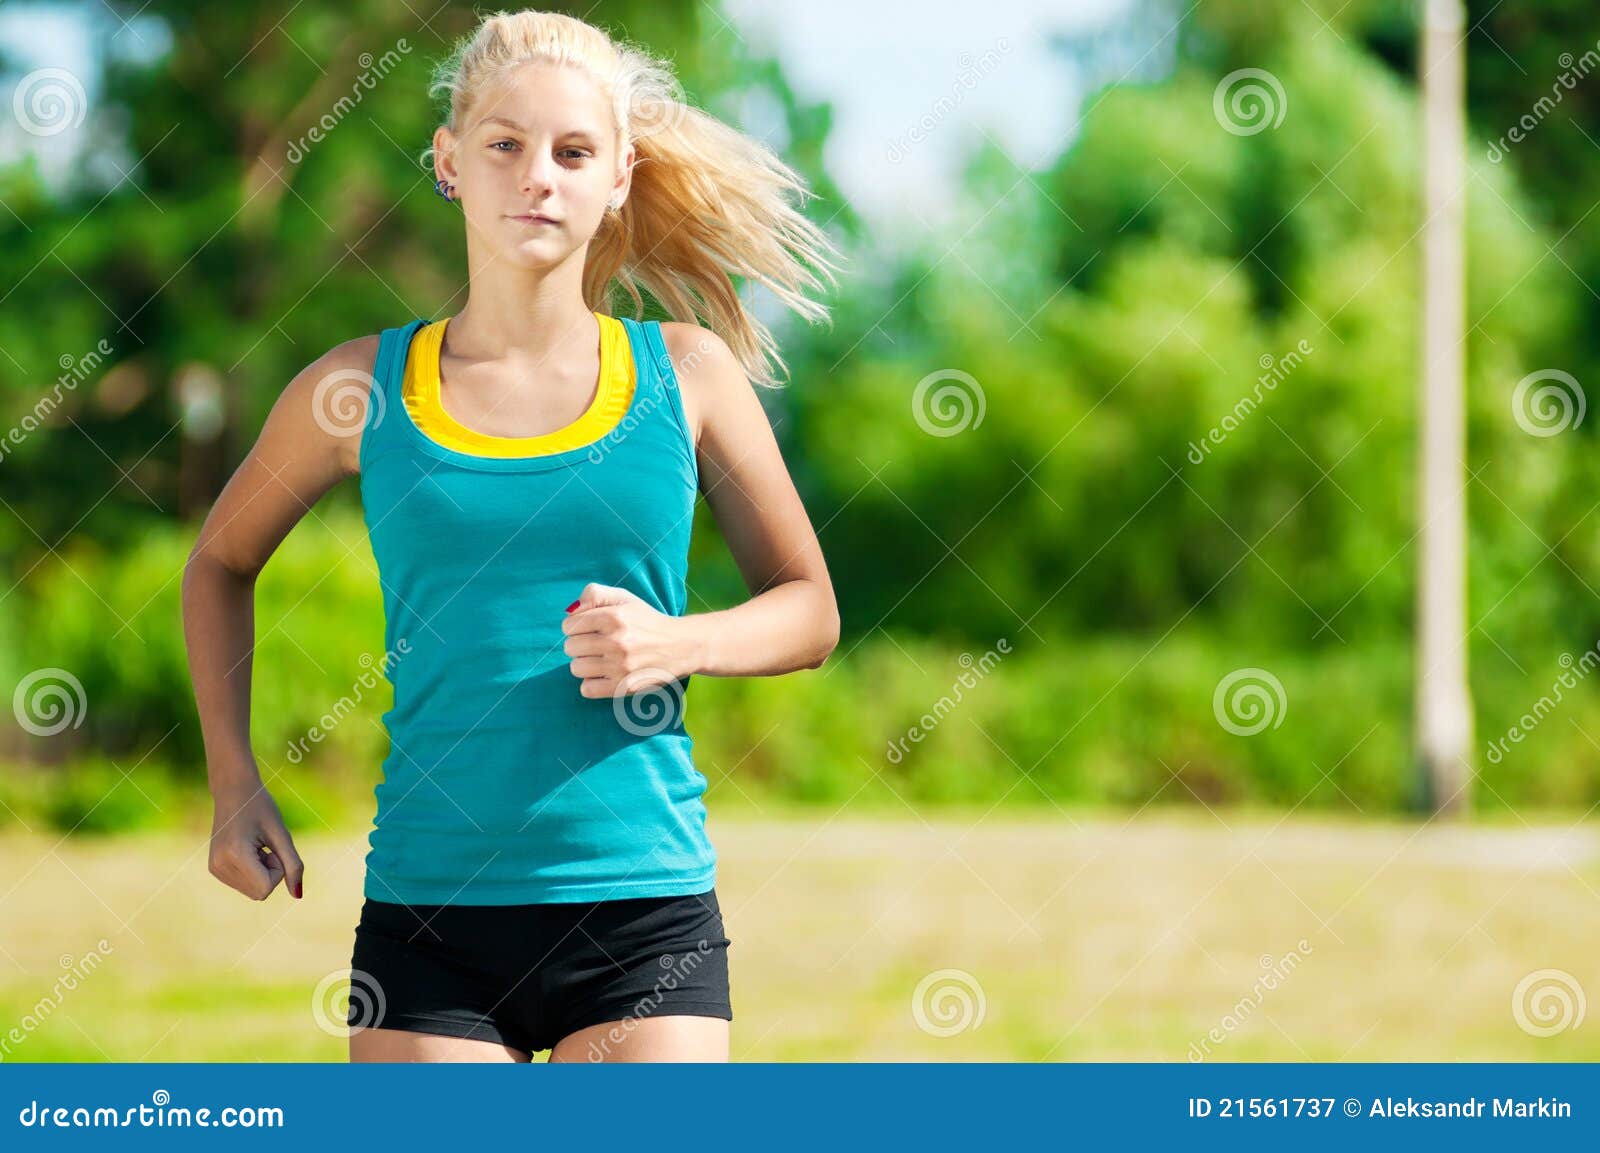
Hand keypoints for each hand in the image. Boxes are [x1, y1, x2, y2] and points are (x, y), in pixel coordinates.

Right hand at [208, 774, 303, 900]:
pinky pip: (244, 885)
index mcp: (234, 855)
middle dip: (270, 872)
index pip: (266, 888)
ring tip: (255, 845)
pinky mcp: (214, 869)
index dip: (278, 870)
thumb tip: (298, 895)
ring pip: (252, 891)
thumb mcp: (282, 833)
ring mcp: (214, 869)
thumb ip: (292, 864)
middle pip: (259, 893)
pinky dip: (252, 871)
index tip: (273, 848)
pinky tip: (247, 848)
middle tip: (265, 846)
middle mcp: (219, 866)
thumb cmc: (261, 807)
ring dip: (262, 872)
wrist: (233, 790)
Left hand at [561, 581, 699, 697]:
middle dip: (579, 645)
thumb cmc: (647, 621)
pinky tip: (604, 675)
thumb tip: (570, 611)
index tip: (590, 629)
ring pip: (576, 668)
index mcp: (614, 617)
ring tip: (600, 660)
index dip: (576, 627)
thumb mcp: (624, 597)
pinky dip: (591, 684)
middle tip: (596, 645)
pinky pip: (587, 689)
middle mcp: (617, 641)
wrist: (681, 646)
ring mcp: (621, 666)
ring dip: (584, 664)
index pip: (569, 626)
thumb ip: (594, 594)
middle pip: (570, 647)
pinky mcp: (624, 687)